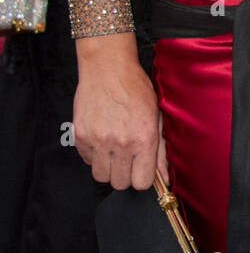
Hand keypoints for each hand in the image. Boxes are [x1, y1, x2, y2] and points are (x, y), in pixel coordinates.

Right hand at [73, 49, 166, 189]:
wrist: (108, 69)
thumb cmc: (135, 89)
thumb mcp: (156, 116)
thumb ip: (161, 149)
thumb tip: (164, 176)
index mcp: (143, 138)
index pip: (141, 182)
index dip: (141, 178)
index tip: (140, 169)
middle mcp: (121, 142)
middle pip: (119, 183)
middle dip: (124, 174)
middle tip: (126, 158)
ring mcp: (98, 140)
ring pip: (101, 176)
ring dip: (108, 168)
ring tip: (113, 150)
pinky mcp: (81, 136)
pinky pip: (87, 161)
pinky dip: (94, 155)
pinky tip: (101, 139)